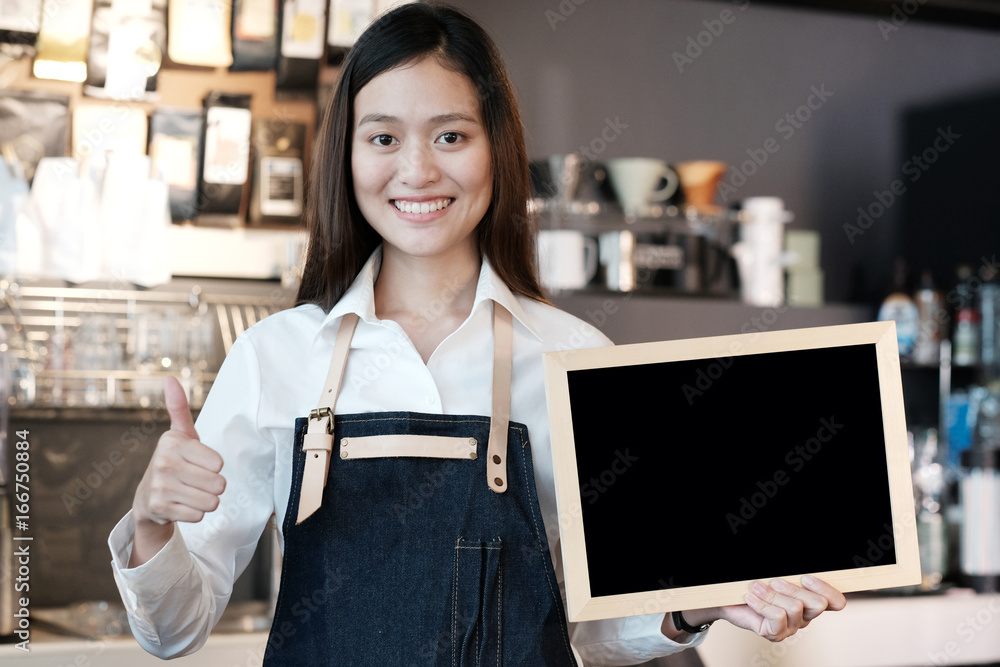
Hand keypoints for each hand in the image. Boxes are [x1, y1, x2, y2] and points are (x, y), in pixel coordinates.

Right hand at [128, 376, 225, 566]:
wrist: (148, 497)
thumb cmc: (174, 461)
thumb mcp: (180, 435)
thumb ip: (179, 408)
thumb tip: (169, 378)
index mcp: (173, 442)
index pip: (219, 463)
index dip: (214, 466)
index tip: (197, 463)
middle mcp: (164, 463)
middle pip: (218, 484)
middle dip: (213, 486)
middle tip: (195, 481)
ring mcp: (160, 487)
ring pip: (211, 502)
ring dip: (206, 500)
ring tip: (189, 492)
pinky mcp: (159, 509)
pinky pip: (199, 515)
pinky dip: (194, 513)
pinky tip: (180, 504)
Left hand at [664, 575, 845, 641]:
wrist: (727, 595)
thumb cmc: (754, 580)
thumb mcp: (776, 572)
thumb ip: (791, 570)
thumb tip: (800, 569)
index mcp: (811, 598)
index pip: (837, 602)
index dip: (826, 588)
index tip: (805, 576)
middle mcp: (806, 615)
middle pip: (818, 604)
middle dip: (795, 588)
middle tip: (775, 580)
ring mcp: (792, 626)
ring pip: (795, 608)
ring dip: (772, 593)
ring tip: (755, 585)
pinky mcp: (775, 634)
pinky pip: (777, 618)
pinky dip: (761, 604)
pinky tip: (750, 597)